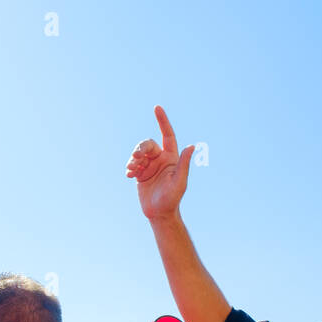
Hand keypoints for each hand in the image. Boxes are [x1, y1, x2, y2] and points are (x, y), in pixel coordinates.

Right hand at [126, 106, 194, 221]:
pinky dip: (129, 167)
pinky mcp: (140, 174)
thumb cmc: (173, 198)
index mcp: (171, 157)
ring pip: (138, 154)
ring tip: (131, 169)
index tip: (156, 108)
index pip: (167, 135)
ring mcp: (149, 166)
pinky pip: (132, 165)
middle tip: (136, 157)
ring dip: (133, 159)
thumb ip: (184, 164)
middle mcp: (160, 159)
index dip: (162, 121)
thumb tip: (192, 146)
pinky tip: (128, 175)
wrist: (160, 213)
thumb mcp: (180, 181)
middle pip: (148, 144)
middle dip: (140, 148)